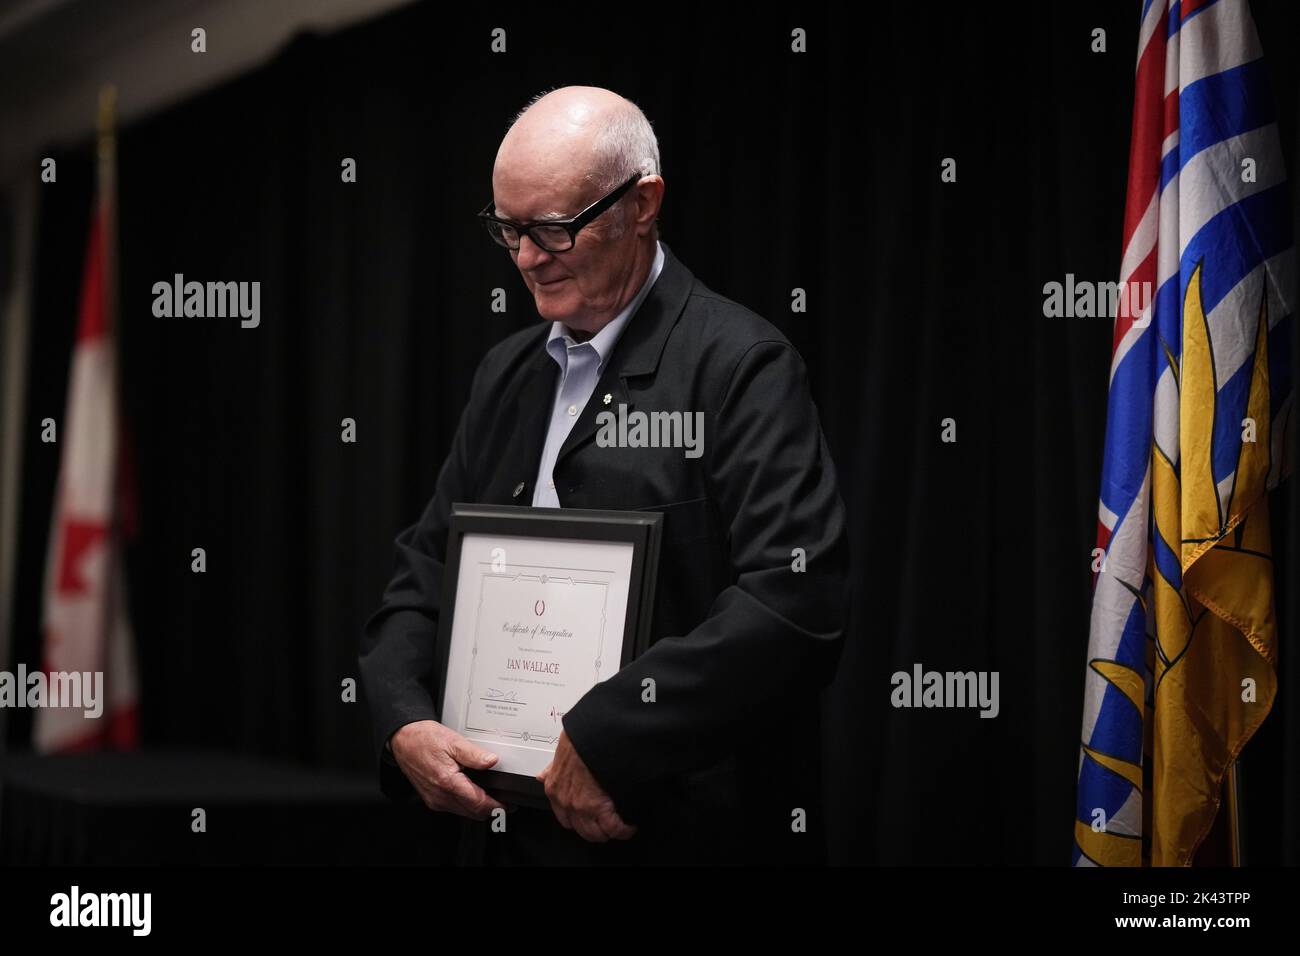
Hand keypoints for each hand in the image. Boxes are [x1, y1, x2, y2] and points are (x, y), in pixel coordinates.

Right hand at [390, 720, 506, 820]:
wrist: (403, 739)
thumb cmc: (424, 738)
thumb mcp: (453, 741)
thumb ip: (474, 754)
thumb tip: (492, 761)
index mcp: (448, 782)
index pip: (478, 804)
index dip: (496, 807)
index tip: (508, 806)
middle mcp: (440, 796)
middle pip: (472, 813)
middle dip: (490, 810)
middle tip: (504, 803)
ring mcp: (434, 799)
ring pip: (463, 812)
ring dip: (478, 808)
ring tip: (491, 798)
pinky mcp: (431, 799)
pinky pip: (453, 807)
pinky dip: (466, 804)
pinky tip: (472, 793)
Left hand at [537, 731, 636, 841]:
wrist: (593, 735)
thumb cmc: (579, 740)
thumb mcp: (558, 754)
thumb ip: (551, 769)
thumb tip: (543, 774)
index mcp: (554, 789)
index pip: (564, 819)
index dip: (579, 820)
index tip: (589, 818)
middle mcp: (566, 802)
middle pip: (582, 831)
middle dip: (596, 830)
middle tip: (606, 824)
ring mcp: (582, 807)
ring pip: (597, 834)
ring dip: (609, 831)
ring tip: (620, 825)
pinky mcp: (600, 807)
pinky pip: (615, 828)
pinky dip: (625, 829)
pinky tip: (629, 825)